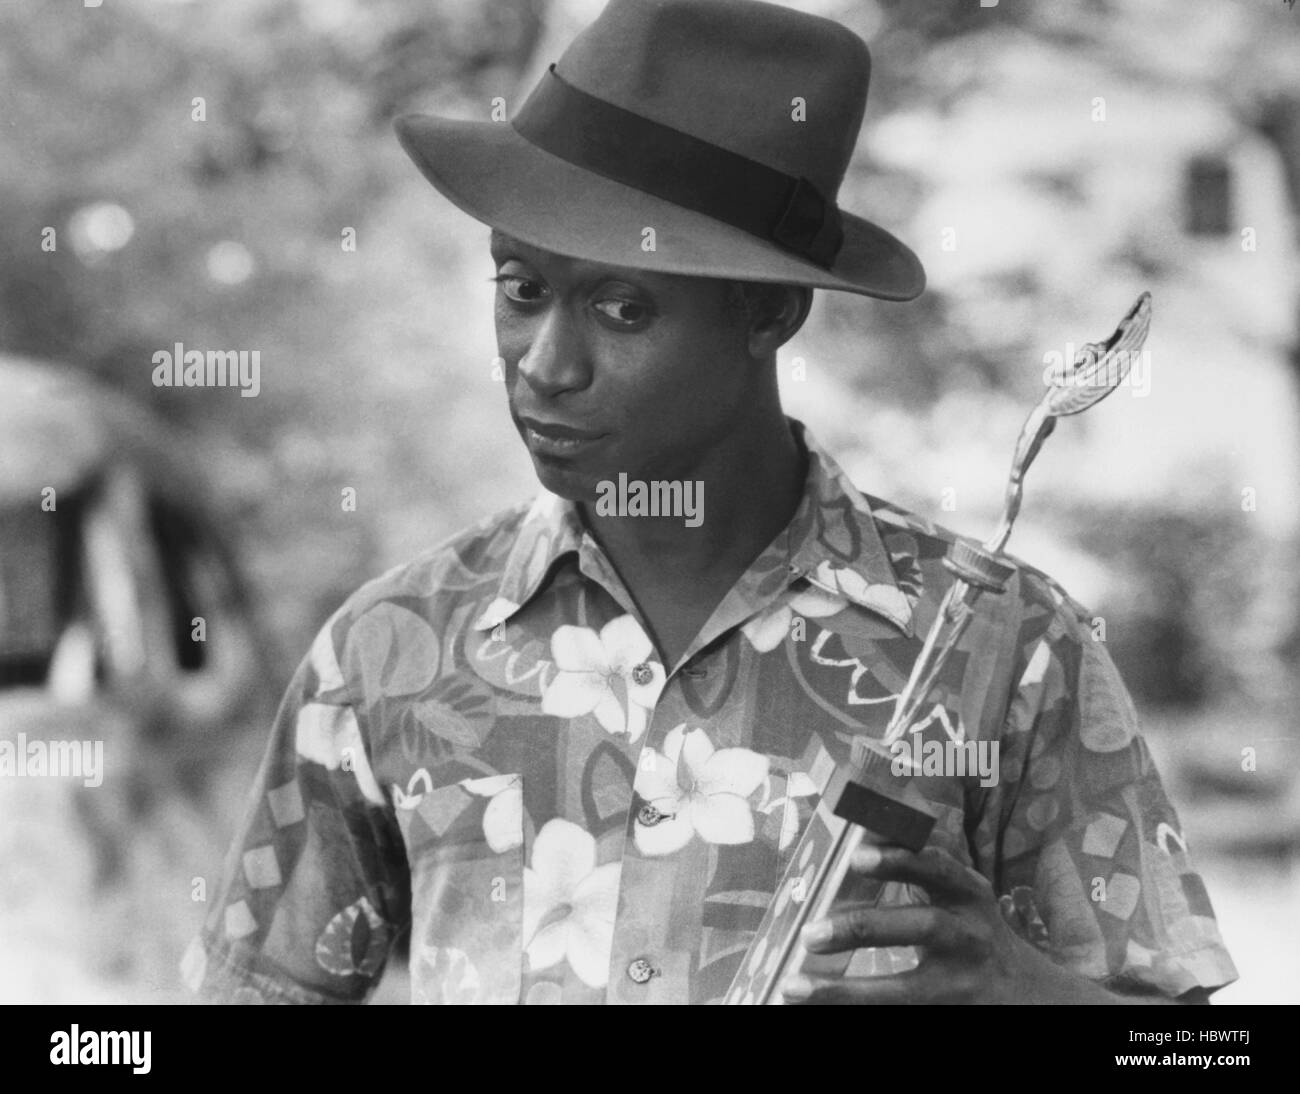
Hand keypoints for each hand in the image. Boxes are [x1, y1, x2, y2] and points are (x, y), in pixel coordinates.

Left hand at [778, 843, 1112, 1004]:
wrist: (1035, 994)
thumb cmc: (975, 931)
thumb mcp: (960, 894)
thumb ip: (920, 866)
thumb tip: (860, 829)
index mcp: (968, 892)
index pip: (936, 867)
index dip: (898, 859)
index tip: (856, 854)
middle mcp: (969, 934)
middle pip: (920, 929)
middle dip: (863, 928)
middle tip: (811, 933)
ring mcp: (963, 981)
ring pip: (907, 989)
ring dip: (849, 990)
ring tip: (798, 986)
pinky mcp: (952, 1011)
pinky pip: (901, 1011)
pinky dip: (856, 1008)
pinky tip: (816, 1005)